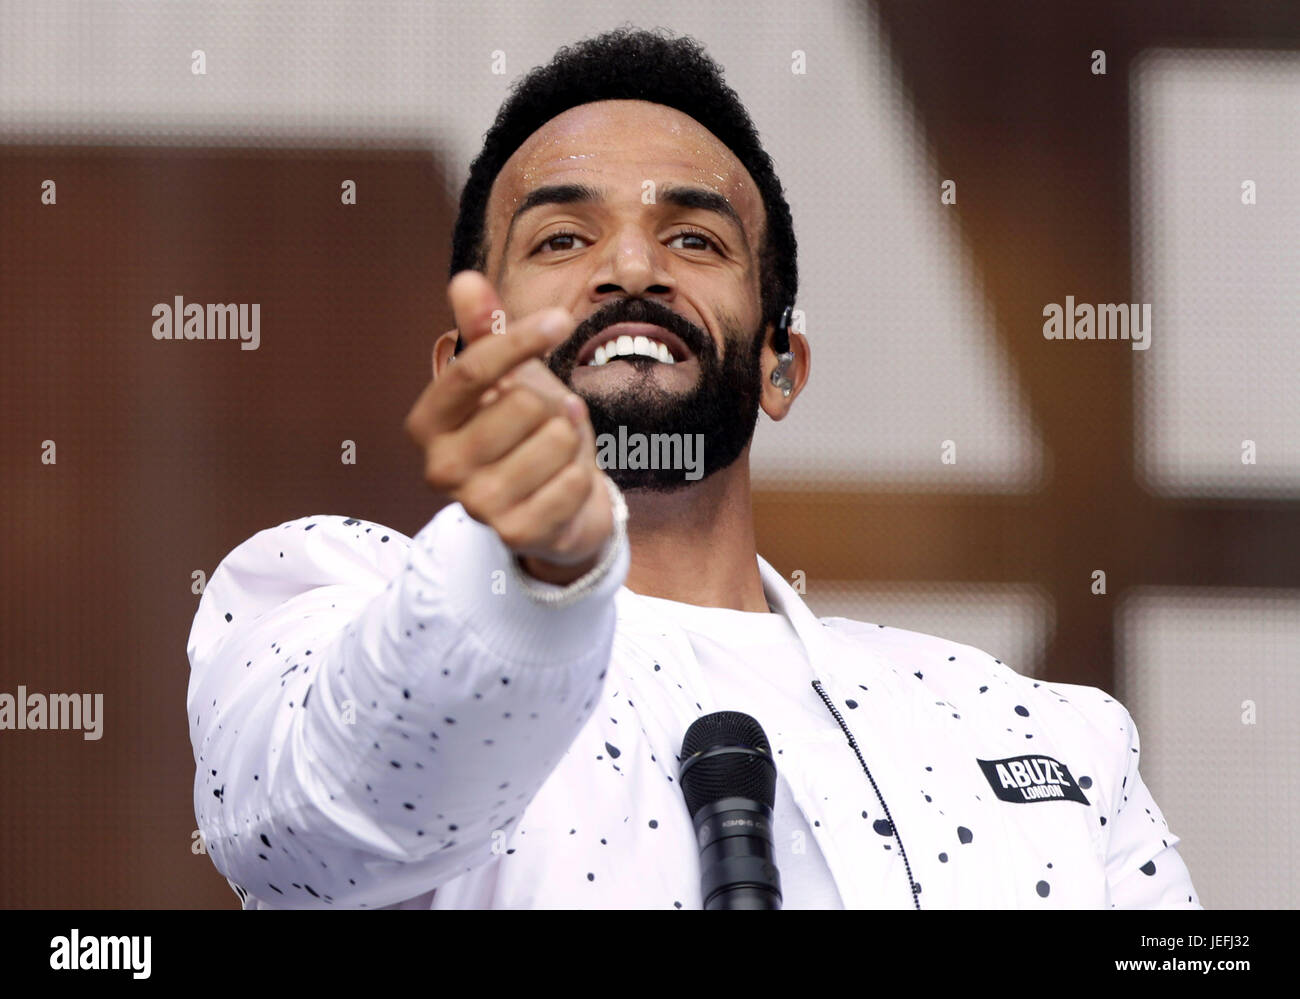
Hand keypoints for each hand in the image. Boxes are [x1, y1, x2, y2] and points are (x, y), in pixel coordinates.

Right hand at [404, 271, 613, 583]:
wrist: (555, 510)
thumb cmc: (524, 434)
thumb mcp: (506, 379)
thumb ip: (484, 331)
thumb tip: (465, 279)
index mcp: (428, 423)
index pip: (472, 369)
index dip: (520, 340)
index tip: (560, 320)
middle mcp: (441, 468)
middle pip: (524, 403)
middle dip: (554, 405)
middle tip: (547, 424)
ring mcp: (478, 506)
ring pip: (556, 438)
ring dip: (572, 441)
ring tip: (556, 454)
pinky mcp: (518, 535)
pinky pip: (575, 479)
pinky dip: (583, 475)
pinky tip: (565, 485)